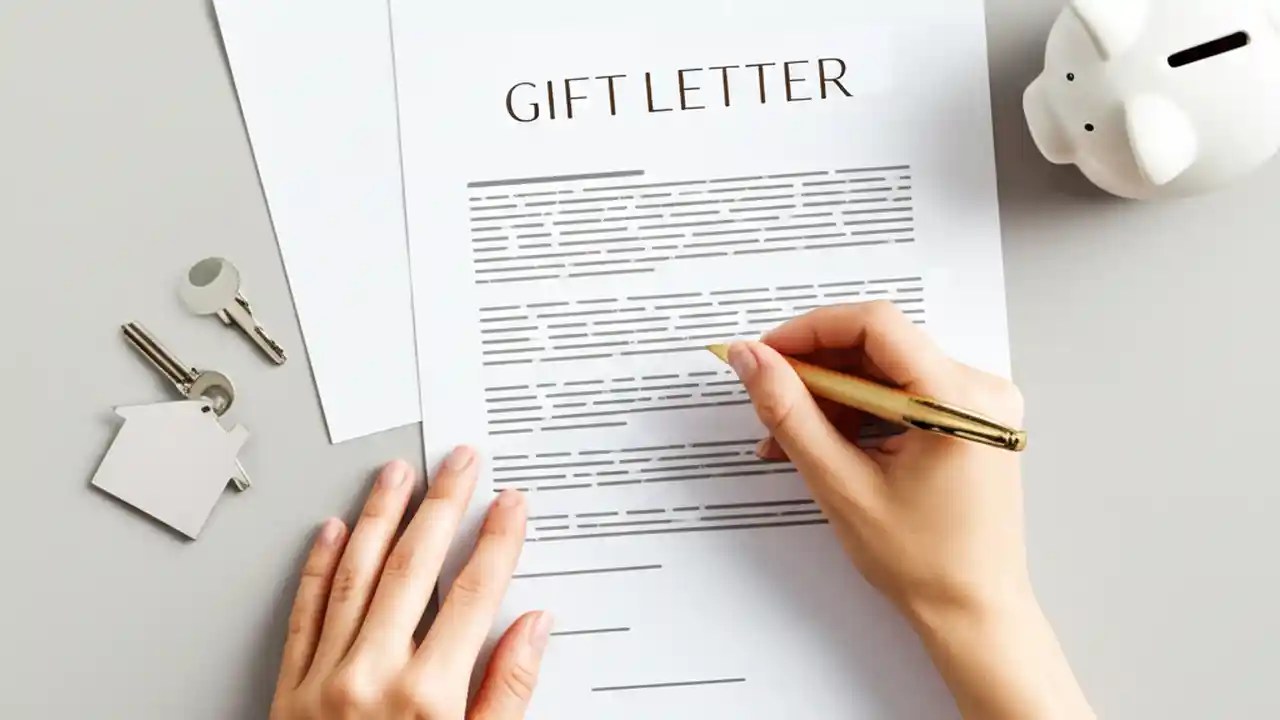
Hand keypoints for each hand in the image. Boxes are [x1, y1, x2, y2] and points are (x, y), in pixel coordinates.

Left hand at [270, 449, 551, 719]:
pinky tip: (332, 531)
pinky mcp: (290, 692)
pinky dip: (319, 567)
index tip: (508, 508)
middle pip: (414, 567)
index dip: (496, 542)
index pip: (474, 595)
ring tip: (396, 477)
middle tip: (458, 465)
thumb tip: (532, 631)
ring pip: (355, 576)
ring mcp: (326, 680)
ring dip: (379, 516)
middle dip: (442, 504)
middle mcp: (373, 678)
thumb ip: (507, 691)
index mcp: (429, 697)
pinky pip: (304, 614)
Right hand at [727, 302, 1091, 718]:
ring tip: (792, 434)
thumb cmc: (926, 564)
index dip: (811, 330)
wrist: (972, 609)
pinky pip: (904, 391)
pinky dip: (860, 409)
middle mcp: (981, 392)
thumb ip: (789, 412)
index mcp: (958, 402)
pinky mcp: (969, 418)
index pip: (876, 325)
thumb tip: (753, 361)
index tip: (768, 351)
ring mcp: (979, 405)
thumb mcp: (841, 484)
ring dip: (833, 394)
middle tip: (770, 393)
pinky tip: (826, 439)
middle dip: (817, 368)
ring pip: (886, 369)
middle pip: (880, 345)